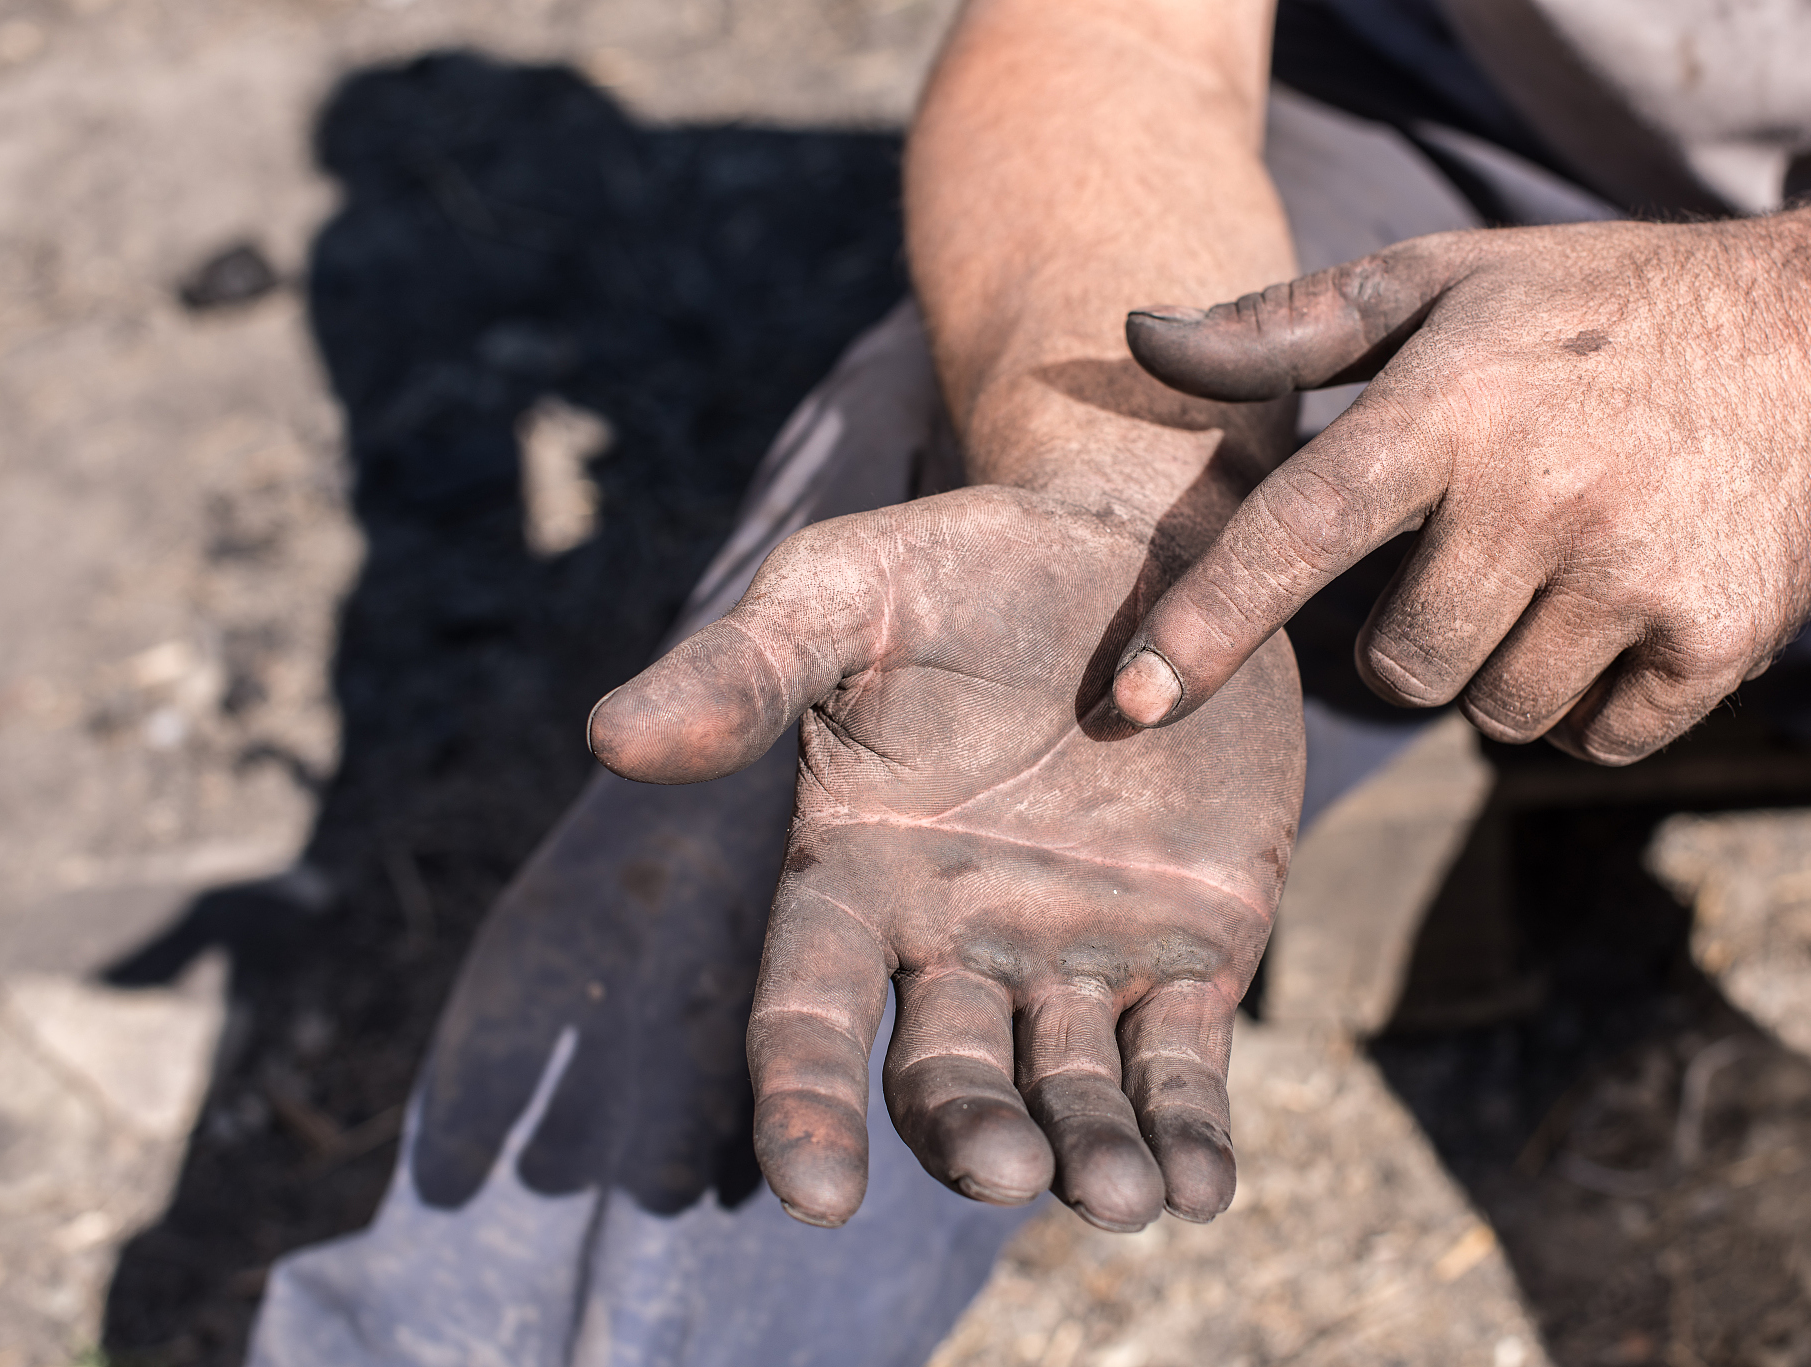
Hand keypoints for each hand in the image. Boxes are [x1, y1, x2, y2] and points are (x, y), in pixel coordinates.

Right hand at [588, 485, 1302, 1230]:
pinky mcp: (1191, 948)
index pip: (808, 1011)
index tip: (820, 1192)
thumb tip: (611, 738)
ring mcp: (1077, 953)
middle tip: (1001, 1166)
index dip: (805, 1104)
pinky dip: (1187, 1132)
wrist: (1134, 538)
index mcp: (856, 875)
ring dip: (1089, 1155)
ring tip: (1121, 1195)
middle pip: (946, 1075)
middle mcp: (958, 940)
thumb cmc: (963, 565)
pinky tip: (1198, 1187)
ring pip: (1069, 1091)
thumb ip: (745, 668)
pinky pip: (1181, 1061)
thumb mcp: (845, 591)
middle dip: (968, 1132)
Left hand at [1111, 197, 1810, 760]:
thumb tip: (1139, 340)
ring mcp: (1635, 572)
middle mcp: (1538, 491)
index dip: (1205, 622)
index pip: (1300, 529)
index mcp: (1451, 405)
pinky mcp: (1717, 639)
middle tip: (1484, 547)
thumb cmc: (1595, 313)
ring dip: (1506, 665)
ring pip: (1495, 710)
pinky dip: (1592, 699)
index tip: (1126, 704)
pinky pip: (1592, 739)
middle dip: (1415, 635)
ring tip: (1568, 559)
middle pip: (1399, 668)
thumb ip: (1285, 329)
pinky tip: (1632, 600)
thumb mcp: (1444, 281)